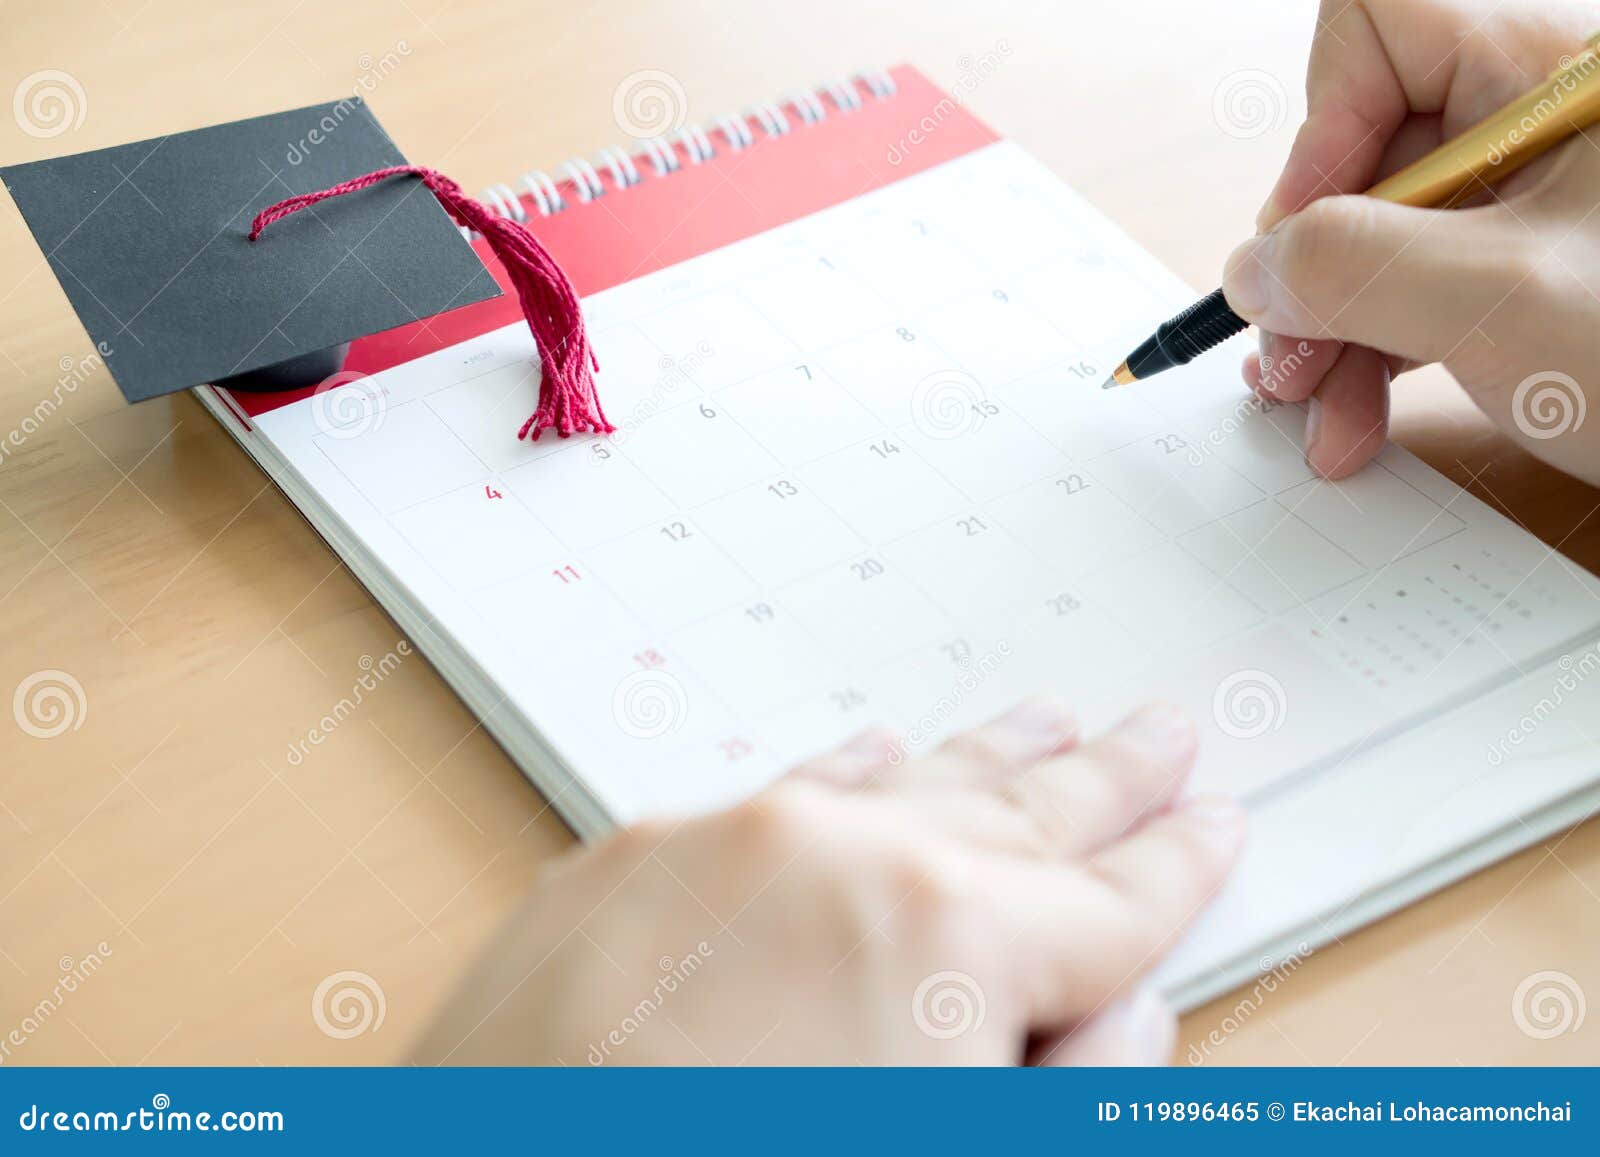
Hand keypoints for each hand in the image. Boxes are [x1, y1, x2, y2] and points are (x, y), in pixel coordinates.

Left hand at [414, 699, 1243, 1065]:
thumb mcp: (961, 1142)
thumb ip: (1071, 1081)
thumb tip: (1130, 1015)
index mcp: (942, 936)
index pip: (1113, 896)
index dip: (1180, 867)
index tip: (1218, 829)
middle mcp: (837, 854)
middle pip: (1018, 808)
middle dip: (1109, 781)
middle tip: (1168, 737)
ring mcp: (724, 843)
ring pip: (899, 780)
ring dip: (987, 758)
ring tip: (1056, 724)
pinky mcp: (628, 862)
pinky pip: (774, 793)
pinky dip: (847, 774)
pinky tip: (883, 750)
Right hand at [1220, 0, 1599, 484]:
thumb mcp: (1499, 305)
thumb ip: (1351, 268)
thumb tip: (1259, 269)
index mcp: (1560, 69)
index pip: (1383, 28)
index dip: (1318, 128)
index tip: (1304, 237)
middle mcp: (1554, 116)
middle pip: (1374, 149)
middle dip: (1317, 268)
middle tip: (1288, 359)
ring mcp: (1556, 193)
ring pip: (1396, 228)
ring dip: (1339, 326)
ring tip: (1321, 411)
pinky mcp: (1555, 263)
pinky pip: (1437, 279)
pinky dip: (1387, 345)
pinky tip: (1363, 408)